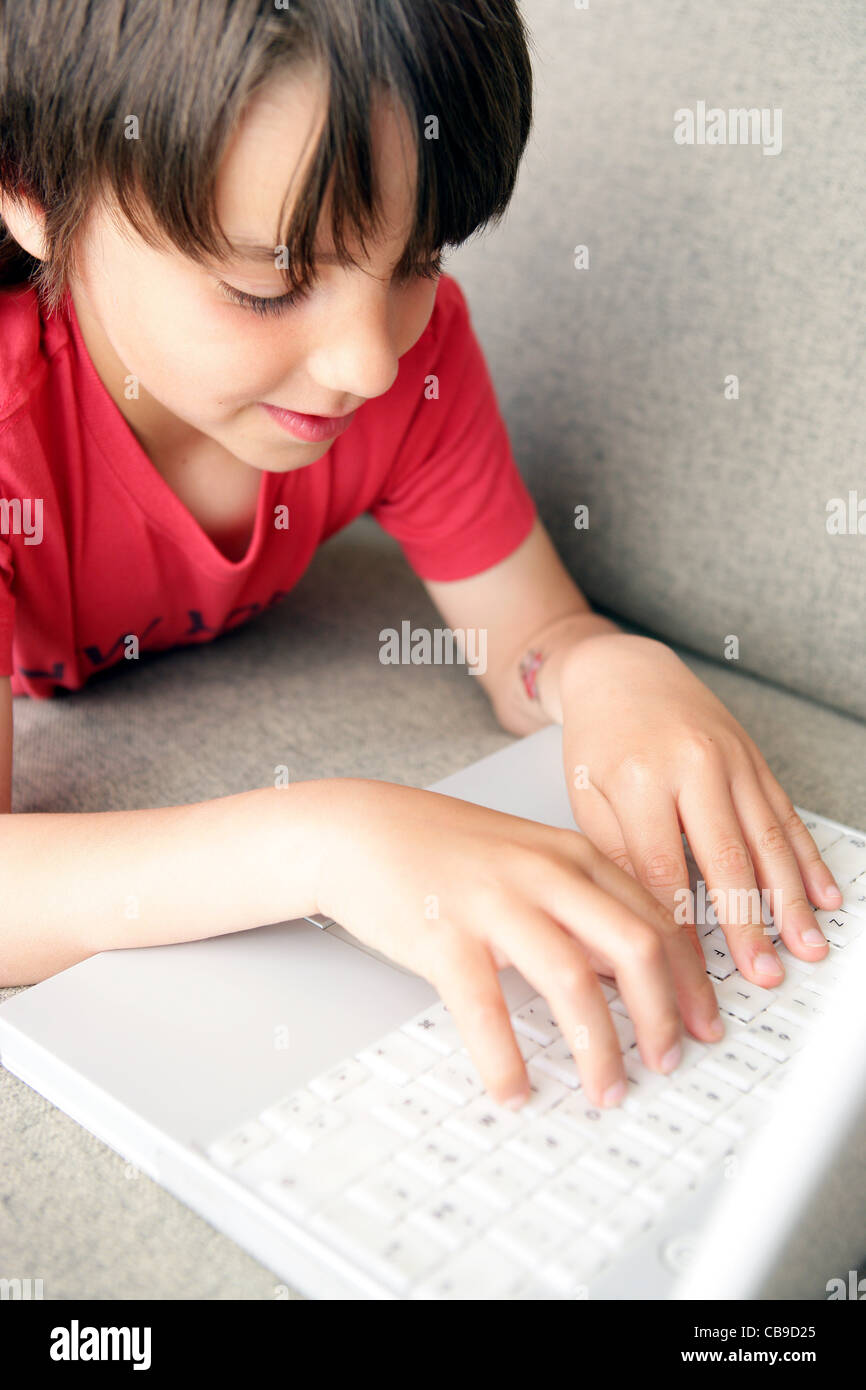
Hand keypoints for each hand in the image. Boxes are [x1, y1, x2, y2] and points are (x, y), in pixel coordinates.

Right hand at [313, 778, 722, 1109]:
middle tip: (669, 1062)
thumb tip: (631, 972)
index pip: (658, 919)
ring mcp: (493, 903)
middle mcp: (542, 874)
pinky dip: (507, 1061)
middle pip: (636, 946)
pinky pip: (487, 1010)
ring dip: (600, 1049)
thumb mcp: (529, 860)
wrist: (361, 829)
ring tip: (605, 1090)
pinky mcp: (442, 936)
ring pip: (573, 981)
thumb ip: (582, 905)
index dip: (692, 981)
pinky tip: (515, 1090)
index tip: (706, 1025)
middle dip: (665, 1015)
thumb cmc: (444, 850)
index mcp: (572, 856)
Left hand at [558, 633, 842, 991]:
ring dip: (791, 901)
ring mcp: (732, 761)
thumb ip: (615, 859)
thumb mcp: (586, 798)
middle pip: (727, 862)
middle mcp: (694, 766)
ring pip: (769, 841)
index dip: (680, 934)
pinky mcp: (755, 760)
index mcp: (641, 780)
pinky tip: (823, 896)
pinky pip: (787, 816)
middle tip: (763, 976)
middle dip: (748, 927)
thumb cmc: (598, 740)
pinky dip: (808, 860)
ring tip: (805, 947)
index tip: (689, 978)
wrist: (622, 671)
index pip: (664, 875)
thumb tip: (636, 924)